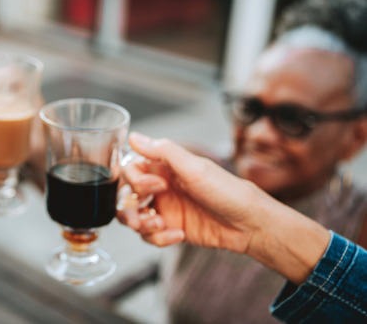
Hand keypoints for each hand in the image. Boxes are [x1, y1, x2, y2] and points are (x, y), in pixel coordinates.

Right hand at [119, 132, 330, 284]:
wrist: (250, 224)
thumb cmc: (227, 191)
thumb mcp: (194, 168)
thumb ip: (162, 151)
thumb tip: (134, 136)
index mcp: (164, 168)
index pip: (131, 170)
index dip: (136, 180)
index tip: (157, 186)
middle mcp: (160, 187)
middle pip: (125, 196)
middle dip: (129, 208)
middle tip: (142, 217)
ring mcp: (164, 209)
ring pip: (132, 218)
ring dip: (140, 224)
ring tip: (158, 226)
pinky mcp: (170, 229)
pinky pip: (149, 236)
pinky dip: (158, 238)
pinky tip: (178, 235)